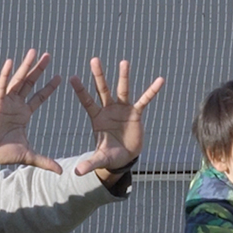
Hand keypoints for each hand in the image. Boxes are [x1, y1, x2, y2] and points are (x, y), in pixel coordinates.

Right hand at [0, 49, 62, 172]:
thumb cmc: (2, 153)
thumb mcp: (28, 155)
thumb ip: (45, 161)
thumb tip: (60, 171)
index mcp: (23, 114)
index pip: (39, 97)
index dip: (48, 87)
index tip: (59, 77)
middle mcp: (15, 105)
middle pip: (30, 83)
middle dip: (39, 69)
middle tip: (48, 55)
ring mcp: (6, 102)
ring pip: (18, 80)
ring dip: (26, 66)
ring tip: (34, 52)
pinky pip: (2, 86)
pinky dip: (6, 74)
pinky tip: (10, 61)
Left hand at [69, 58, 164, 178]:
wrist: (125, 157)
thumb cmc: (109, 155)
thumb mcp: (100, 159)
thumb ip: (90, 163)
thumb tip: (77, 172)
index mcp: (97, 118)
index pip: (87, 102)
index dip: (80, 90)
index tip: (72, 77)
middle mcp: (108, 110)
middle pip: (103, 90)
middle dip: (98, 75)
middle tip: (94, 59)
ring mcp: (122, 109)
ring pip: (123, 90)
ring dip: (123, 76)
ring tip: (123, 61)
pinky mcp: (136, 113)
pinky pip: (145, 100)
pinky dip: (152, 91)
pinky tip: (160, 80)